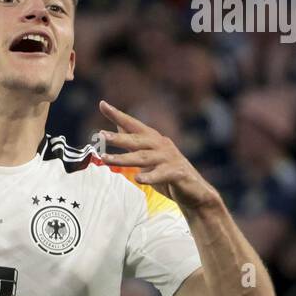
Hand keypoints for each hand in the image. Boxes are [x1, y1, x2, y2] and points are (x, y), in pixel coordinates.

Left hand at [98, 100, 217, 210]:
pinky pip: (161, 174)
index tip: (102, 104)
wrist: (194, 191)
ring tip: (106, 160)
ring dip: (123, 159)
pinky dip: (150, 177)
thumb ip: (135, 143)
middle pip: (136, 140)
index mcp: (153, 140)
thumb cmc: (168, 173)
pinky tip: (138, 179)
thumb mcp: (149, 157)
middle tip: (100, 135)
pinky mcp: (177, 173)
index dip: (118, 115)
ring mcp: (170, 158)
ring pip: (143, 158)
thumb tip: (118, 126)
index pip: (133, 124)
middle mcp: (161, 145)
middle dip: (118, 138)